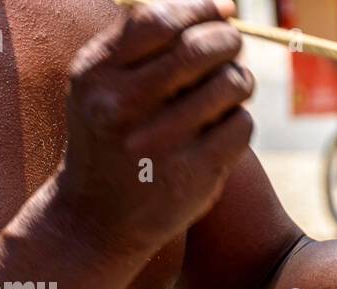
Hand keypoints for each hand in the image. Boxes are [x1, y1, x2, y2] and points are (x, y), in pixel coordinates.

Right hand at [54, 0, 253, 256]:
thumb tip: (221, 7)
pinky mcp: (194, 174)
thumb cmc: (110, 139)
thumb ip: (144, 45)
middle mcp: (122, 107)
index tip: (222, 10)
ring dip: (241, 79)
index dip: (199, 8)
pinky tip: (224, 129)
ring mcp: (160, 143)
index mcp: (95, 75)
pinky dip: (240, 120)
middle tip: (233, 45)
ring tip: (233, 86)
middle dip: (228, 39)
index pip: (158, 21)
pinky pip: (241, 125)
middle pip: (199, 48)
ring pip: (229, 84)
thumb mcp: (102, 86)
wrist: (97, 219)